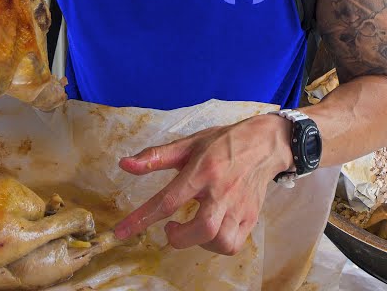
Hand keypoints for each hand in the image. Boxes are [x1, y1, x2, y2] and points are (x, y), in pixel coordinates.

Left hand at [113, 114, 292, 254]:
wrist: (264, 144)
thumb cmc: (222, 142)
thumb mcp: (188, 143)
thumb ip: (156, 157)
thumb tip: (125, 164)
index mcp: (202, 171)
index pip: (168, 200)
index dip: (142, 219)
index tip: (122, 233)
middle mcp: (222, 191)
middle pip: (203, 228)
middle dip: (180, 238)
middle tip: (171, 229)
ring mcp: (239, 206)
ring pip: (221, 241)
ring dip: (200, 243)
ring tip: (192, 230)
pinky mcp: (251, 217)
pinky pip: (233, 244)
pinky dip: (217, 245)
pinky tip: (210, 232)